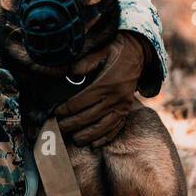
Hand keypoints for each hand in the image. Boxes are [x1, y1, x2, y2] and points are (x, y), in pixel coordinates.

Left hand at [54, 32, 147, 147]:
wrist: (139, 53)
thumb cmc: (116, 51)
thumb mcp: (102, 51)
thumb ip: (86, 63)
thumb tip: (71, 74)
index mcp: (106, 83)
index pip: (81, 101)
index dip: (66, 109)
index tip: (55, 113)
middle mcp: (115, 97)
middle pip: (89, 116)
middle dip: (72, 124)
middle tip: (58, 129)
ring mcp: (122, 105)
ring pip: (103, 126)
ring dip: (88, 135)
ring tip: (75, 140)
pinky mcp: (127, 109)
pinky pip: (116, 127)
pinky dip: (106, 137)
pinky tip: (95, 144)